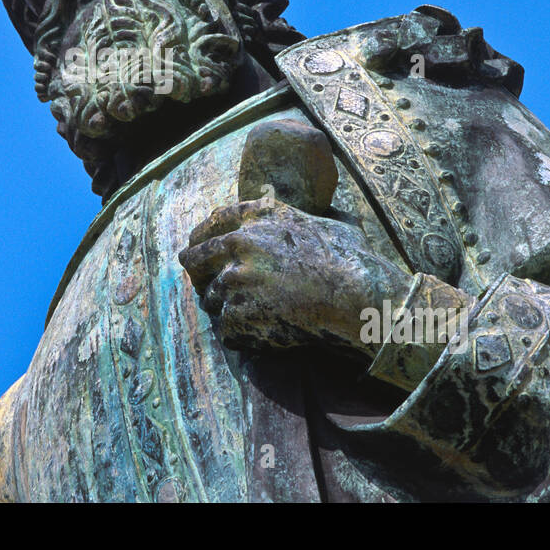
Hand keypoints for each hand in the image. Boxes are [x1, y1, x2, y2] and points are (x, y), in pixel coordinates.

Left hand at [178, 198, 413, 353]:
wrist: (355, 298)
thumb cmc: (351, 261)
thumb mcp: (326, 222)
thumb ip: (300, 218)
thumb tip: (303, 214)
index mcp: (257, 217)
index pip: (211, 223)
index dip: (202, 236)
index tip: (198, 246)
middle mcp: (238, 243)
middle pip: (194, 259)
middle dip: (199, 273)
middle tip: (207, 286)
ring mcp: (234, 279)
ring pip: (209, 299)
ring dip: (224, 308)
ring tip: (249, 316)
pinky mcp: (237, 314)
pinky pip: (225, 329)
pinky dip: (240, 335)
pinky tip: (260, 334)